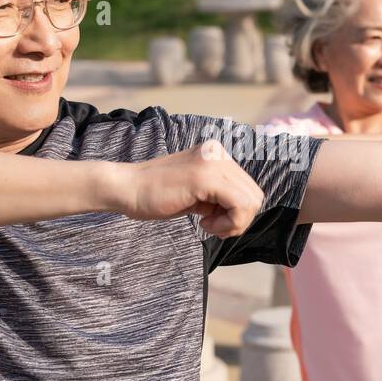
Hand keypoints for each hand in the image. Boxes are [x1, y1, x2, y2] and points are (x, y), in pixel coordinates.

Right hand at [119, 140, 264, 236]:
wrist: (126, 188)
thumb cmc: (156, 195)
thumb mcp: (197, 192)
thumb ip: (220, 195)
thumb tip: (245, 210)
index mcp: (217, 154)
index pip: (248, 188)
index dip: (237, 213)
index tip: (214, 221)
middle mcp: (218, 153)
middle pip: (255, 195)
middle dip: (239, 219)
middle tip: (213, 227)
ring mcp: (213, 162)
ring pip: (250, 201)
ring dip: (233, 223)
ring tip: (207, 226)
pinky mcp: (205, 177)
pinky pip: (239, 205)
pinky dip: (228, 223)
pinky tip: (204, 224)